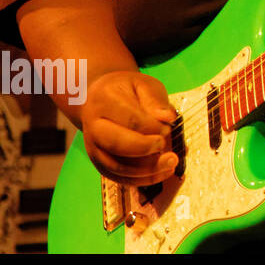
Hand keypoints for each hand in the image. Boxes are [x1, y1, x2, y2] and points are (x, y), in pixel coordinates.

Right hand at [81, 71, 177, 185]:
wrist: (98, 99)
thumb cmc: (126, 91)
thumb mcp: (143, 84)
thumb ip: (155, 100)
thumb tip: (167, 118)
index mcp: (104, 101)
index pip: (129, 118)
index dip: (151, 127)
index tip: (168, 127)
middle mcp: (93, 127)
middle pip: (116, 144)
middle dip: (145, 148)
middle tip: (164, 145)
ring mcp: (93, 147)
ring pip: (116, 166)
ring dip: (146, 169)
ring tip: (171, 162)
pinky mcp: (99, 163)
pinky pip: (118, 177)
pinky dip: (141, 179)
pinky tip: (162, 172)